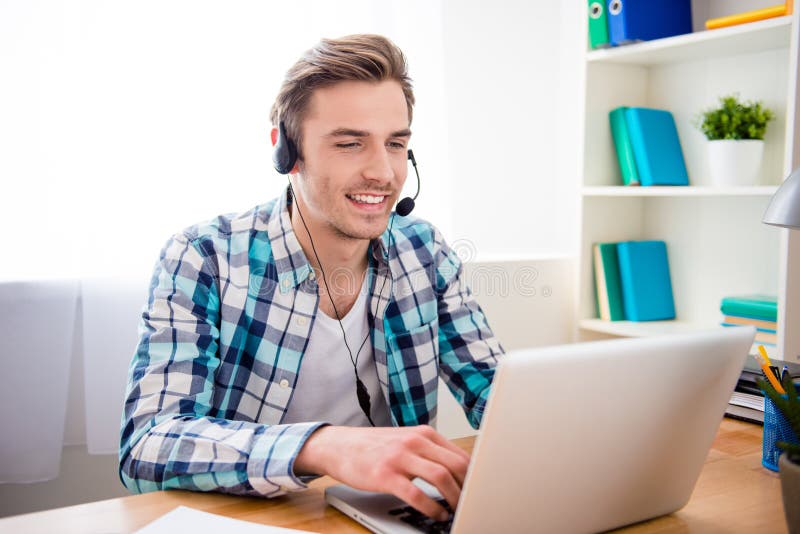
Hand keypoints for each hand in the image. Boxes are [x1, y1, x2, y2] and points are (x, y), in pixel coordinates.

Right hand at [295, 425, 469, 520]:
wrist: (339, 446)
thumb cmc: (374, 447)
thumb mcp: (406, 441)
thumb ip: (430, 451)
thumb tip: (460, 471)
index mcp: (423, 433)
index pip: (460, 454)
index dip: (475, 475)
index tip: (481, 490)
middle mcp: (414, 441)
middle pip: (456, 465)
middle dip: (469, 488)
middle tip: (474, 503)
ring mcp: (400, 457)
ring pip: (440, 477)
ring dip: (455, 498)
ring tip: (458, 511)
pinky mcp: (386, 475)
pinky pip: (416, 494)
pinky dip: (432, 508)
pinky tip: (437, 515)